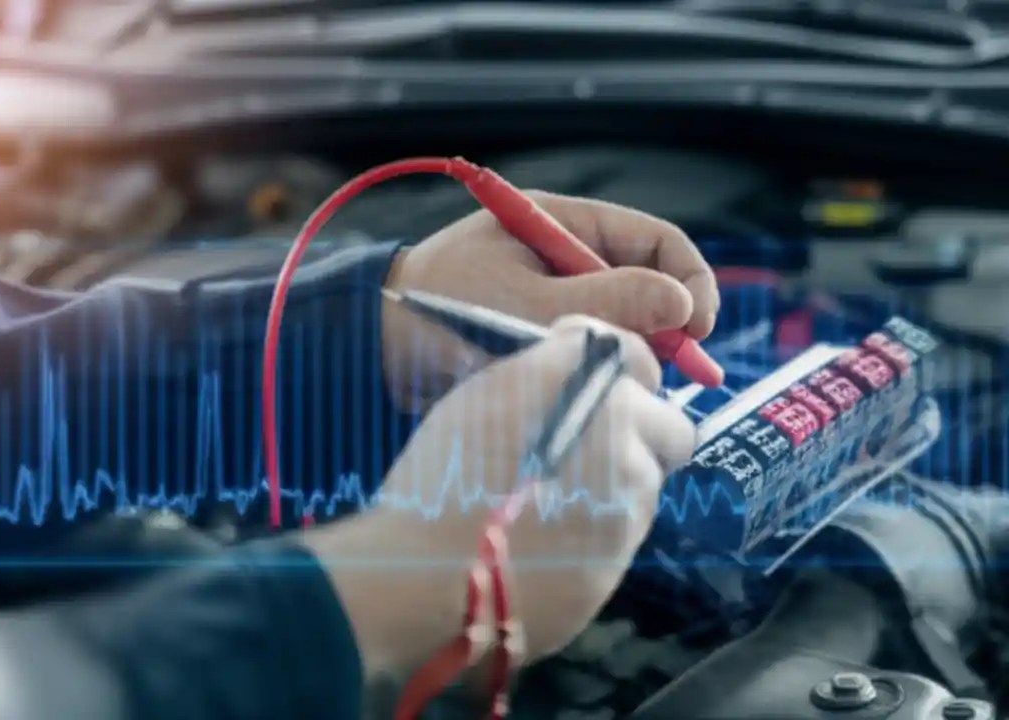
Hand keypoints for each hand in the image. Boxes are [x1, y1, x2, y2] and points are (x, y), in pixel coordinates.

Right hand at [305, 317, 695, 679]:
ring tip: (562, 509)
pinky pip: (632, 525)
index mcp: (571, 372)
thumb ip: (541, 378)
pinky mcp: (629, 544)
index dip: (626, 379)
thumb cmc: (435, 480)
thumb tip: (578, 375)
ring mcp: (629, 485)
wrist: (426, 572)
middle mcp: (615, 419)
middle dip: (641, 438)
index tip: (607, 398)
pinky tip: (560, 543)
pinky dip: (606, 529)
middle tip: (592, 461)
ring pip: (651, 478)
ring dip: (622, 486)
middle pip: (665, 421)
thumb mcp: (478, 400)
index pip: (635, 355)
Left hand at [381, 192, 719, 406]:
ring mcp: (554, 292)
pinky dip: (601, 365)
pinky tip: (590, 389)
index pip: (656, 241)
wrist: (372, 347)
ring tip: (612, 380)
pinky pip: (592, 343)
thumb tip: (684, 303)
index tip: (699, 330)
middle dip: (664, 325)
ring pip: (624, 320)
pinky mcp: (541, 330)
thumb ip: (607, 299)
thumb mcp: (527, 303)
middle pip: (647, 282)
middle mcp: (564, 252)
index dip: (690, 281)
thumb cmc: (439, 310)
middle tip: (662, 371)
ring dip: (631, 350)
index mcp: (560, 222)